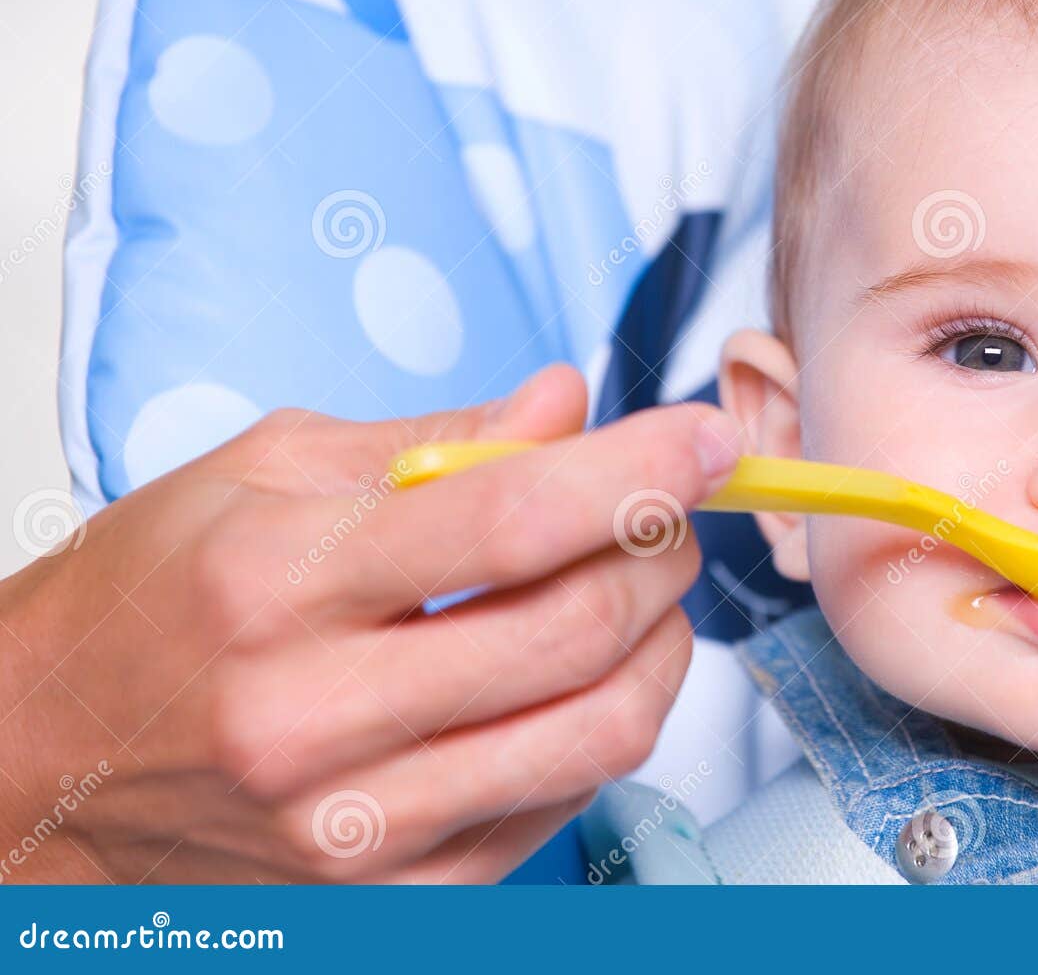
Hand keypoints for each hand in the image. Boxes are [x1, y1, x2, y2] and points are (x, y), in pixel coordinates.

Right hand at [0, 365, 738, 882]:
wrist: (37, 763)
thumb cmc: (150, 601)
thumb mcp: (263, 472)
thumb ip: (433, 440)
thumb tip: (565, 406)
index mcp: (282, 582)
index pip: (510, 520)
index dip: (638, 471)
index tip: (708, 438)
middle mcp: (317, 718)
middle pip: (574, 632)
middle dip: (663, 555)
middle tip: (671, 513)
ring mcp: (356, 826)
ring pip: (593, 735)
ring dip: (660, 649)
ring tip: (642, 596)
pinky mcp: (389, 894)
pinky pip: (557, 809)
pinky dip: (601, 727)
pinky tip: (577, 677)